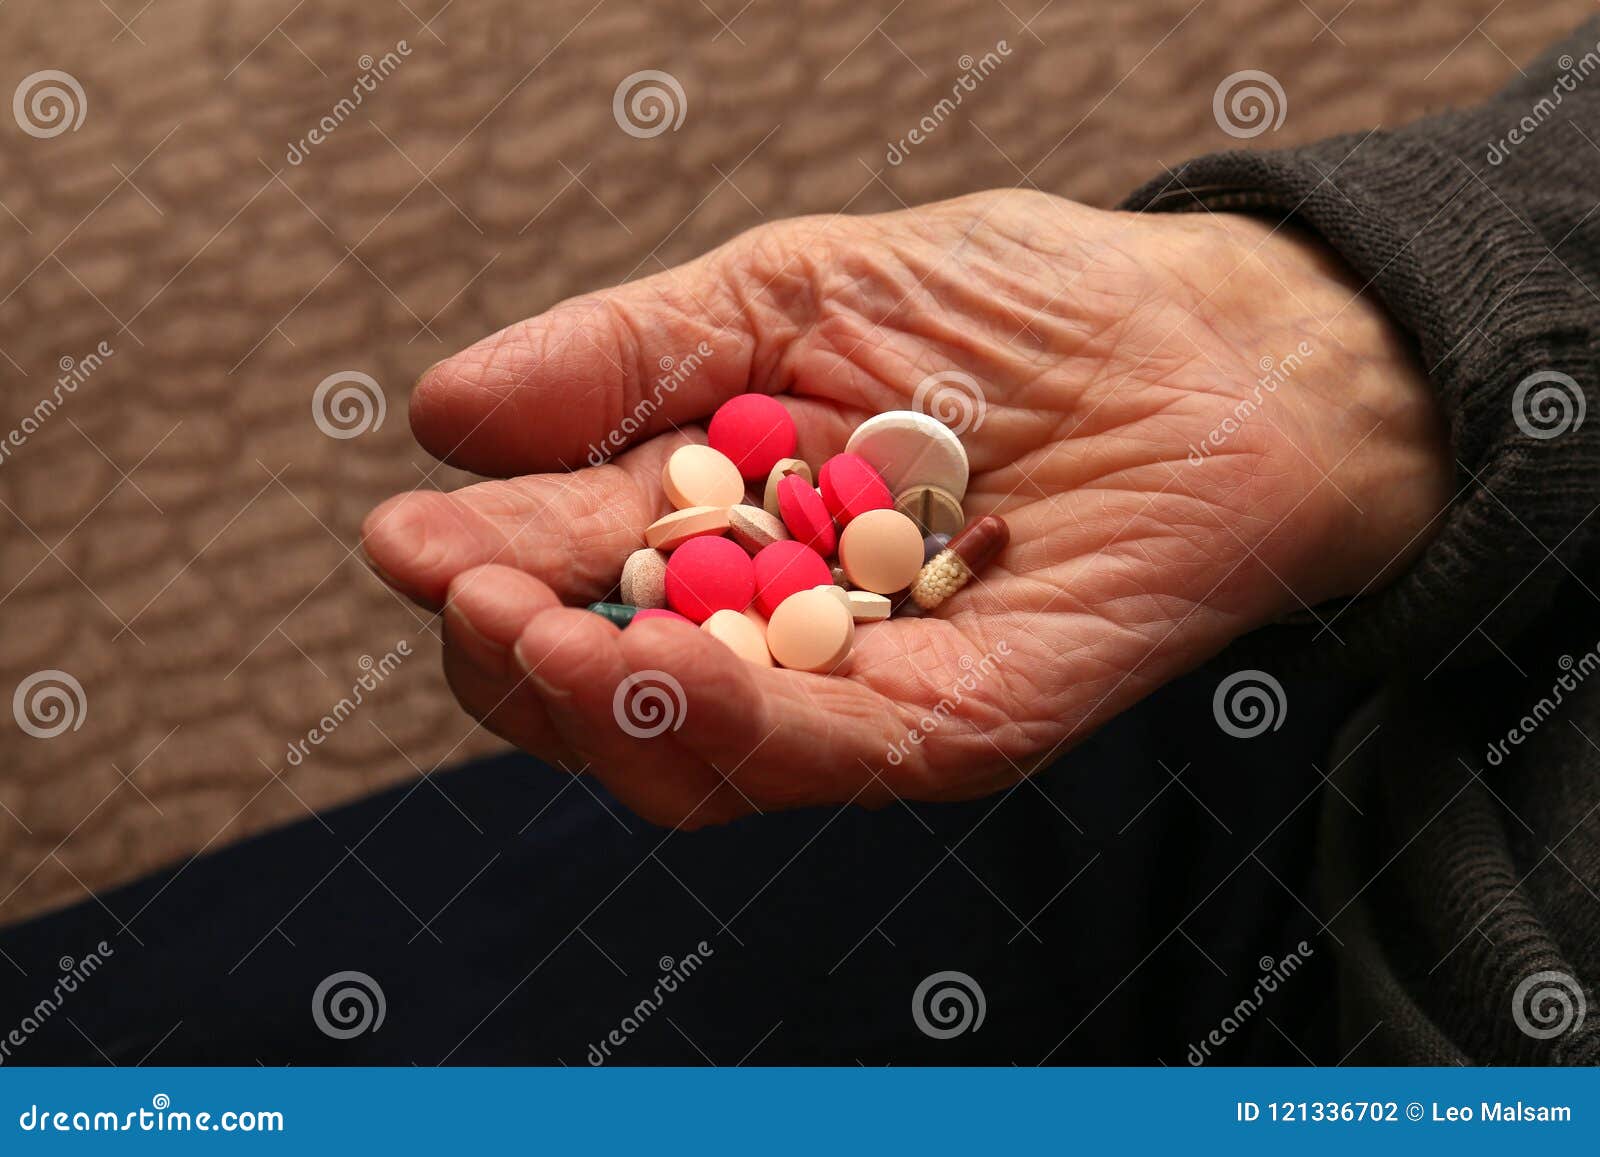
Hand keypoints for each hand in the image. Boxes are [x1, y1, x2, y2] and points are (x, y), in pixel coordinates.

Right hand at [362, 189, 1449, 825]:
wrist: (1219, 351)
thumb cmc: (1018, 307)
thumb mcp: (795, 290)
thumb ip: (632, 352)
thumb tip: (444, 412)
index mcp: (715, 519)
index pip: (566, 570)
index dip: (479, 565)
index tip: (403, 537)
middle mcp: (769, 622)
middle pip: (601, 688)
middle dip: (513, 654)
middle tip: (459, 595)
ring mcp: (856, 688)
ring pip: (687, 751)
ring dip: (598, 706)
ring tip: (535, 636)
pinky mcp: (950, 727)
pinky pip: (822, 752)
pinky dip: (733, 720)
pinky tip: (661, 666)